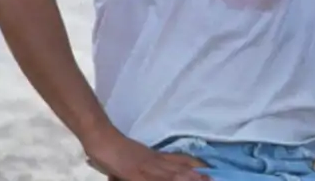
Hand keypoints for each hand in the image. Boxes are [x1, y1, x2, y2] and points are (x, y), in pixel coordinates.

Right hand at [84, 130, 208, 180]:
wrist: (102, 138)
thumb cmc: (114, 148)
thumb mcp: (132, 157)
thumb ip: (143, 164)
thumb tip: (147, 167)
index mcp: (154, 156)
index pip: (178, 160)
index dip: (194, 164)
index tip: (208, 168)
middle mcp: (154, 160)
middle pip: (179, 168)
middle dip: (196, 175)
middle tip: (212, 178)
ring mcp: (146, 167)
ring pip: (170, 175)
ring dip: (186, 178)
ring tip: (203, 180)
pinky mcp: (135, 174)